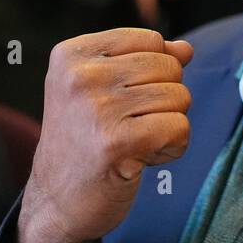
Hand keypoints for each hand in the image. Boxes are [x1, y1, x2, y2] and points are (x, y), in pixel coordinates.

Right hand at [13, 29, 193, 242]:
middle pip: (170, 67)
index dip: (155, 72)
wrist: (56, 202)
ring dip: (168, 126)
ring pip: (180, 97)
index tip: (125, 100)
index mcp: (72, 54)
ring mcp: (96, 108)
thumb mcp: (103, 90)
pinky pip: (180, 128)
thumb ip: (144, 62)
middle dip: (165, 100)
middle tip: (130, 127)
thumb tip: (186, 49)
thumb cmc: (85, 141)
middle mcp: (80, 75)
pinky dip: (172, 148)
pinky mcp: (116, 143)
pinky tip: (143, 159)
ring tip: (133, 144)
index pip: (152, 40)